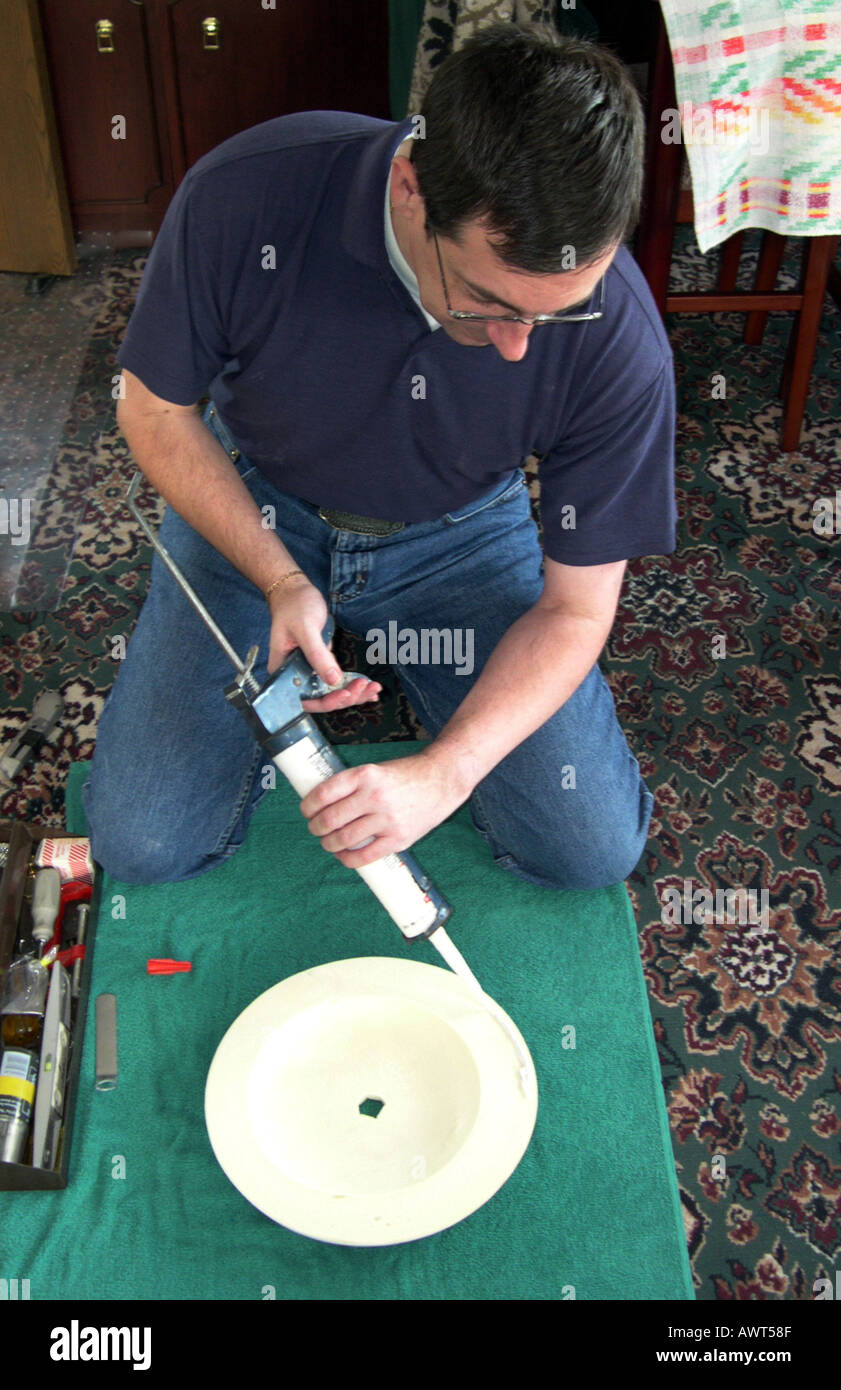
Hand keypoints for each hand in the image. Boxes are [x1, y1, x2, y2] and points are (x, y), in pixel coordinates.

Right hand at [266, 573, 380, 713]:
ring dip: (354, 693)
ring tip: (373, 688)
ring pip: (333, 692)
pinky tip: (369, 688)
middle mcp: (296, 677)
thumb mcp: (306, 629)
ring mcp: (309, 671)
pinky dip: (353, 685)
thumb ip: (317, 655)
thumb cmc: (294, 606)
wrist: (296, 592)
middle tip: (366, 686)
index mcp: (284, 672)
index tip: (345, 692)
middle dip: (346, 696)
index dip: (326, 701)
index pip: (305, 699)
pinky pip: (337, 681)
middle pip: (323, 698)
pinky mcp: (321, 664)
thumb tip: (333, 680)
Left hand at [298, 750, 468, 867]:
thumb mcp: (376, 769)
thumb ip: (353, 785)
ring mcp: (387, 819)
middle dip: (315, 827)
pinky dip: (347, 859)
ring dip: (328, 844)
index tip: (306, 811)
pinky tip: (342, 855)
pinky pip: (364, 856)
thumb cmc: (407, 774)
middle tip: (314, 828)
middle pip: (330, 819)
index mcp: (366, 774)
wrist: (443, 780)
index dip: (308, 806)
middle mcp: (374, 796)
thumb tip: (322, 803)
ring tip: (328, 842)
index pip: (324, 794)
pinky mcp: (398, 838)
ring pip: (343, 839)